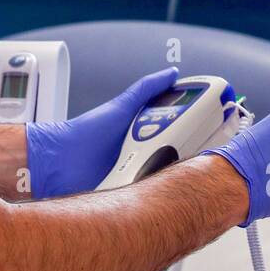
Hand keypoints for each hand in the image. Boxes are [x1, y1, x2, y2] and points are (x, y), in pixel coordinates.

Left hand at [25, 67, 179, 198]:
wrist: (60, 162)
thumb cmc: (86, 133)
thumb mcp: (122, 107)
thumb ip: (146, 89)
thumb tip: (170, 73)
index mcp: (145, 132)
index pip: (178, 132)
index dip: (194, 131)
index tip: (209, 129)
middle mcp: (144, 154)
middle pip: (175, 157)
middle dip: (182, 156)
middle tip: (178, 151)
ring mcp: (138, 175)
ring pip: (164, 179)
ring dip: (166, 176)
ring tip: (158, 167)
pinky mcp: (130, 195)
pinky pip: (148, 197)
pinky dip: (152, 195)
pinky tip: (154, 191)